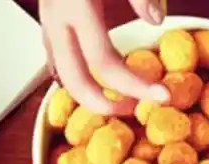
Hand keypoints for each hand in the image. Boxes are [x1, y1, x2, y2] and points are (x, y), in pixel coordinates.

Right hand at [38, 0, 168, 113]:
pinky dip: (74, 73)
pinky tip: (91, 75)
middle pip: (74, 80)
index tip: (162, 95)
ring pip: (60, 72)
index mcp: (77, 7)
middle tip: (132, 109)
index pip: (105, 62)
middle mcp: (56, 19)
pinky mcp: (45, 16)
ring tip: (117, 96)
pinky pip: (55, 55)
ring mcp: (46, 19)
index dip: (134, 85)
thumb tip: (157, 20)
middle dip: (103, 103)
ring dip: (88, 92)